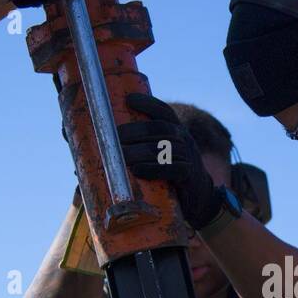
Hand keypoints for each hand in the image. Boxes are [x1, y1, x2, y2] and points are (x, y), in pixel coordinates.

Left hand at [119, 93, 222, 229]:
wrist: (199, 197)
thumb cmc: (170, 174)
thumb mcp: (162, 155)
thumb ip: (141, 147)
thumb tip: (97, 150)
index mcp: (177, 131)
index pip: (165, 112)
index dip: (148, 103)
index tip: (129, 99)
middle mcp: (185, 140)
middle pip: (160, 128)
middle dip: (136, 130)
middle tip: (115, 137)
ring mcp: (189, 158)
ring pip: (164, 148)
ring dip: (140, 151)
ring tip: (121, 155)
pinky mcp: (188, 177)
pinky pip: (172, 169)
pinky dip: (153, 169)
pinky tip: (137, 170)